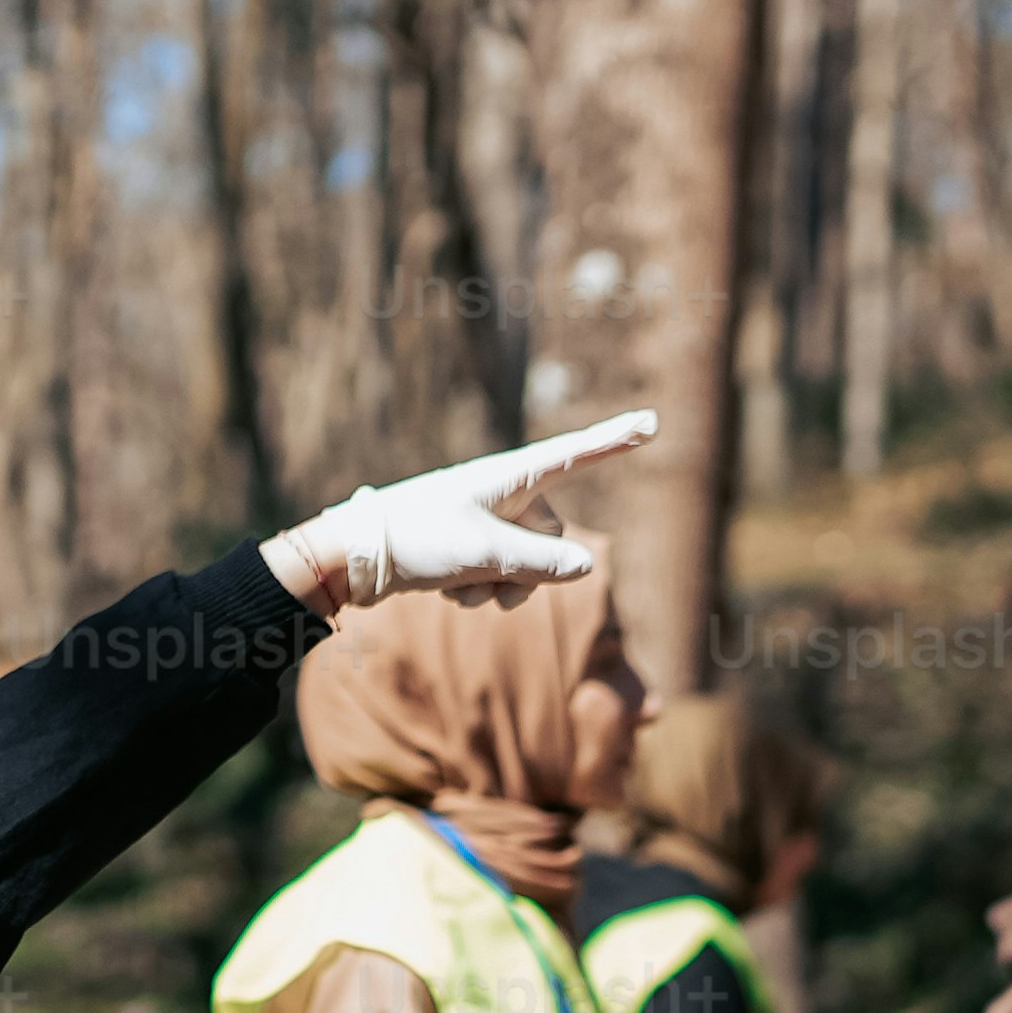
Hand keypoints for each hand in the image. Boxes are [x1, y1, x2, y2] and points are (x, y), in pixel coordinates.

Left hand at [266, 412, 663, 611]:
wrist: (359, 557)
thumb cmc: (418, 539)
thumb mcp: (482, 554)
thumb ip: (538, 563)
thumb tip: (587, 568)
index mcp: (510, 477)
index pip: (576, 455)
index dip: (614, 440)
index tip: (652, 421)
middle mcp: (505, 495)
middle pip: (553, 538)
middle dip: (530, 570)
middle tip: (486, 578)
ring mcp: (489, 522)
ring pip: (528, 566)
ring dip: (500, 587)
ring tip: (460, 588)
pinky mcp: (473, 548)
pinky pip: (501, 577)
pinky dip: (479, 590)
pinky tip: (446, 591)